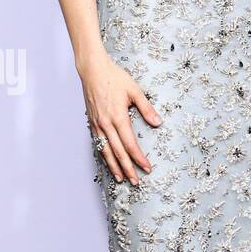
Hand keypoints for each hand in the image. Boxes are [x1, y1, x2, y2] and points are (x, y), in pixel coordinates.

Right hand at [78, 53, 161, 185]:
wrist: (92, 70)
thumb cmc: (114, 78)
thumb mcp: (135, 90)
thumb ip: (146, 108)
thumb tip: (158, 123)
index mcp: (118, 117)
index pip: (130, 144)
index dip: (139, 158)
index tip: (147, 168)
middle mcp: (106, 124)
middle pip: (118, 152)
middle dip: (128, 169)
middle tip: (136, 181)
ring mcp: (97, 125)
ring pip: (106, 151)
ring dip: (114, 166)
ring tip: (121, 179)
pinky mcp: (92, 123)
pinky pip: (98, 144)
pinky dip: (104, 156)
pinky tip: (109, 162)